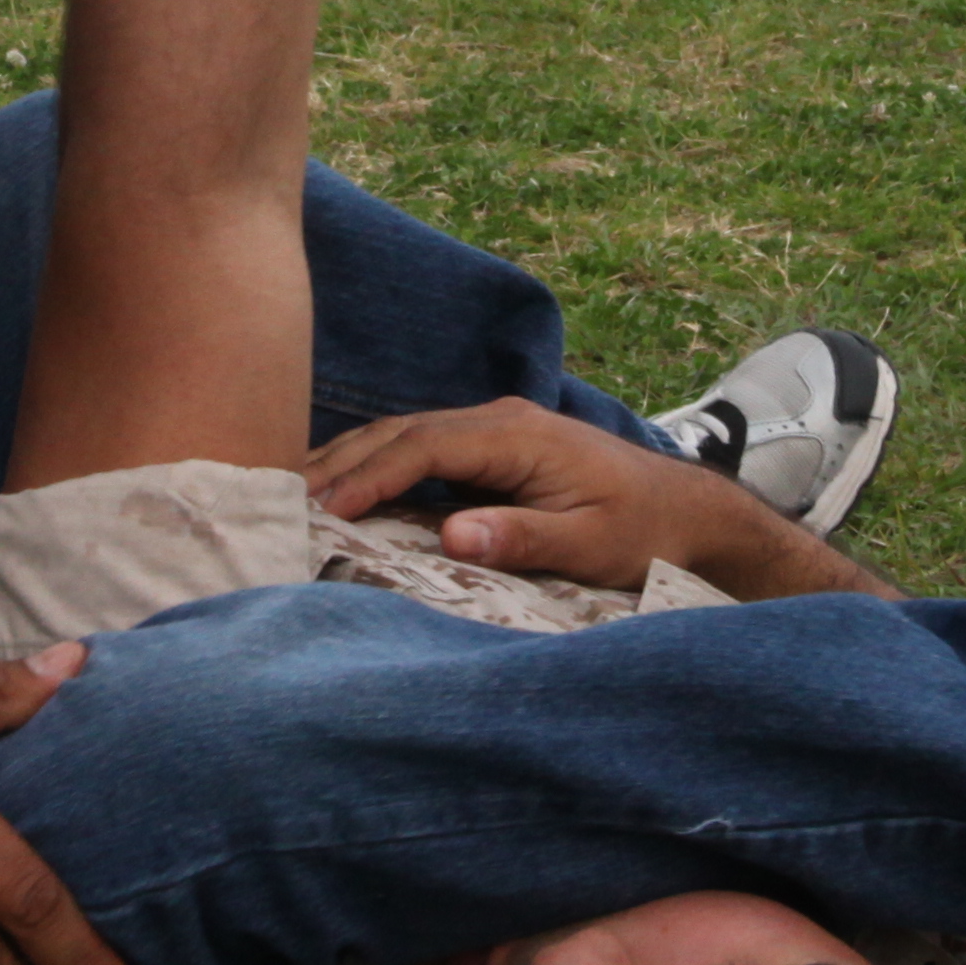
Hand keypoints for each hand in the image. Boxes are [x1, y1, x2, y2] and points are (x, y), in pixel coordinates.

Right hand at [304, 399, 732, 594]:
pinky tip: (345, 488)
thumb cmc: (641, 530)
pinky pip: (421, 449)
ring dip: (350, 460)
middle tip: (280, 499)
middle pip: (401, 431)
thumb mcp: (590, 545)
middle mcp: (498, 420)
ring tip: (294, 492)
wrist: (684, 509)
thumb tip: (453, 533)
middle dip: (339, 463)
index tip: (324, 510)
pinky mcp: (492, 447)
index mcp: (517, 435)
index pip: (424, 447)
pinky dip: (376, 465)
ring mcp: (494, 429)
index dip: (369, 477)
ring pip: (405, 434)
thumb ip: (523, 538)